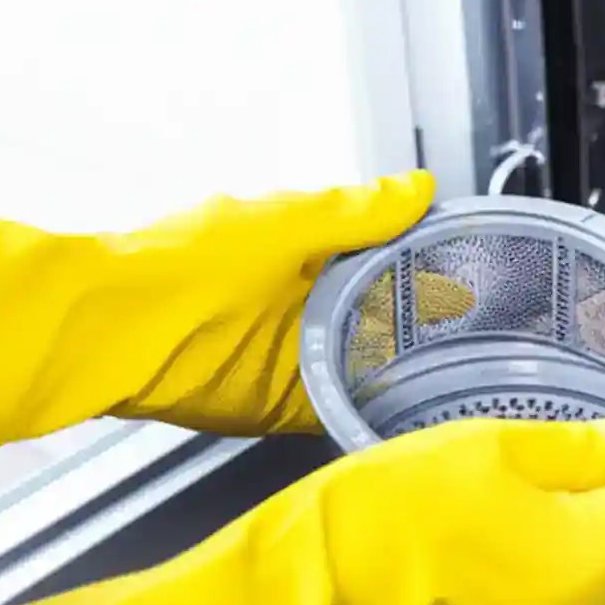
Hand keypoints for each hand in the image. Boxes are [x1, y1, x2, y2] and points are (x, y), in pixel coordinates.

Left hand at [0, 170, 446, 444]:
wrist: (116, 333)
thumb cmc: (194, 264)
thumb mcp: (285, 224)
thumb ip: (355, 212)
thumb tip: (422, 187)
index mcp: (306, 254)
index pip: (384, 258)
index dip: (429, 262)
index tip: (480, 272)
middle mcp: (306, 306)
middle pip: (384, 318)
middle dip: (430, 328)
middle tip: (489, 341)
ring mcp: (296, 358)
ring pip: (368, 366)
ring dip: (405, 375)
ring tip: (467, 383)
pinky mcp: (283, 406)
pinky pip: (338, 411)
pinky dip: (368, 414)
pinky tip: (414, 418)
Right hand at [0, 415, 604, 604]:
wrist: (314, 600)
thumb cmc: (404, 509)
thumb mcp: (495, 449)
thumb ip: (586, 447)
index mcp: (599, 547)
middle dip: (594, 506)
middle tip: (523, 474)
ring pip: (583, 579)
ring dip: (554, 546)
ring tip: (483, 517)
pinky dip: (522, 584)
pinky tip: (466, 561)